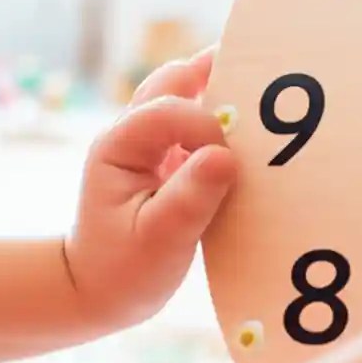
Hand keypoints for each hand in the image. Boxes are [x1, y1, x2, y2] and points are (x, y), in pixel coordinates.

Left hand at [67, 46, 238, 329]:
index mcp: (119, 147)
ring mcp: (149, 143)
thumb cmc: (123, 272)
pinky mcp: (168, 156)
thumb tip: (224, 156)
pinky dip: (224, 114)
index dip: (205, 126)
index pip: (167, 111)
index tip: (231, 162)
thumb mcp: (158, 242)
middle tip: (265, 70)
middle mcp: (131, 134)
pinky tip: (254, 125)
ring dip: (222, 88)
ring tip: (265, 89)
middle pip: (173, 80)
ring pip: (184, 91)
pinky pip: (196, 119)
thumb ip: (190, 199)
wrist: (96, 291)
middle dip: (217, 71)